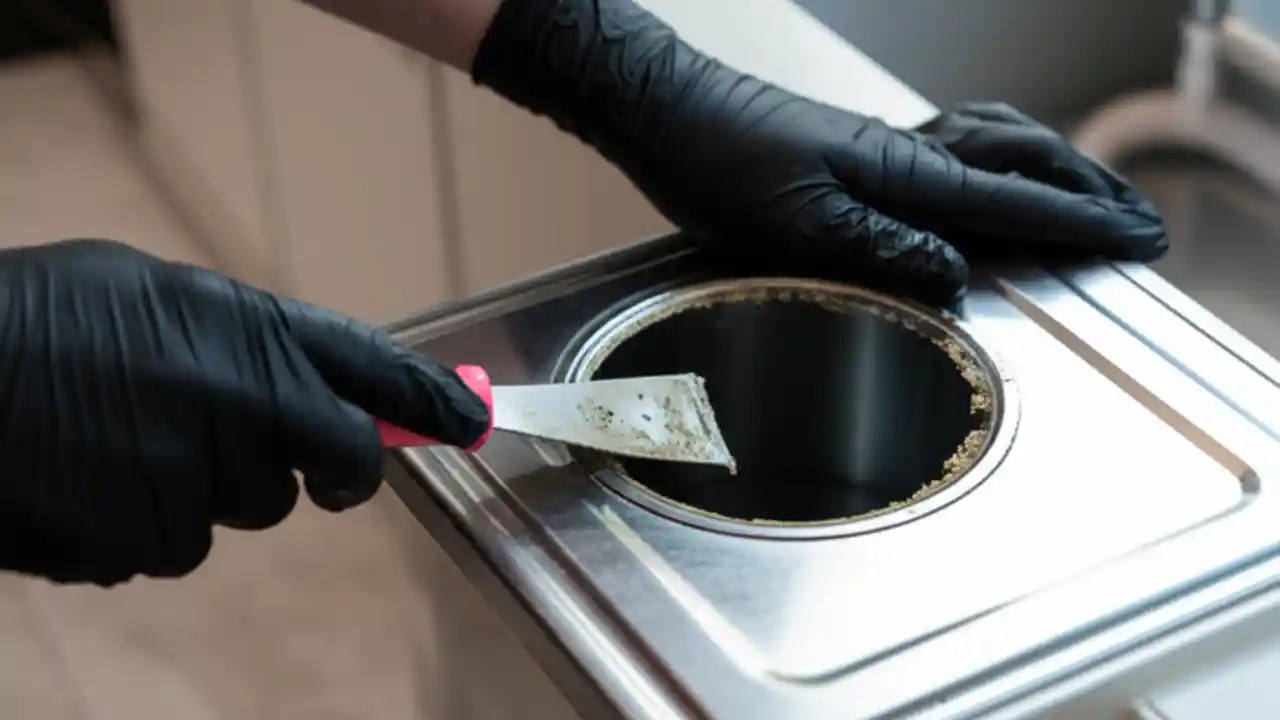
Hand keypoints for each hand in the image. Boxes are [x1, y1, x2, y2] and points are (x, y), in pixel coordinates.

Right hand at [0, 240, 487, 585]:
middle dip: (315, 467)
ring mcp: (195, 480)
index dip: (429, 405)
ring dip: (207, 487)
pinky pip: (173, 545)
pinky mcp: (143, 542)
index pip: (374, 376)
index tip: (469, 423)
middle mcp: (242, 406)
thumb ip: (244, 336)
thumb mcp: (151, 290)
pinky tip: (91, 476)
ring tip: (125, 437)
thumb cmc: (38, 314)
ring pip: (244, 510)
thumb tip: (307, 380)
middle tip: (265, 447)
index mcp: (248, 330)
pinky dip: (143, 521)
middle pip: (333, 468)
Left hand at [473, 0, 1166, 303]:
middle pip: (1026, 162)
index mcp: (902, 176)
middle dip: (1089, 194)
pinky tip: (989, 175)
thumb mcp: (797, 225)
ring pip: (997, 146)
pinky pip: (956, 145)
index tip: (1137, 242)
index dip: (1081, 225)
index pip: (1015, 203)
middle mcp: (907, 154)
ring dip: (1054, 171)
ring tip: (1089, 197)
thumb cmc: (718, 166)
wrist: (669, 112)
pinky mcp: (860, 150)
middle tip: (1138, 223)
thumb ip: (883, 250)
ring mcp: (886, 146)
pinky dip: (1000, 158)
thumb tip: (959, 276)